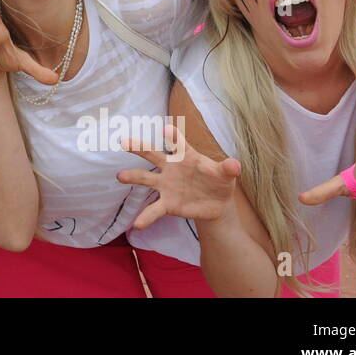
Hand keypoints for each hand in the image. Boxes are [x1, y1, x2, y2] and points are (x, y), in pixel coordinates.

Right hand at [118, 123, 240, 228]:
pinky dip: (146, 216)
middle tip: (124, 142)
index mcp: (186, 157)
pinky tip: (137, 224)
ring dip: (133, 176)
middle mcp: (171, 168)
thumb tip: (235, 165)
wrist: (216, 204)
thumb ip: (228, 169)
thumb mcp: (225, 175)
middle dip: (139, 148)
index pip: (179, 144)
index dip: (173, 136)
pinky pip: (154, 209)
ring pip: (146, 178)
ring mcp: (166, 185)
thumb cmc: (218, 182)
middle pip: (153, 154)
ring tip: (120, 176)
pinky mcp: (167, 203)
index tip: (166, 129)